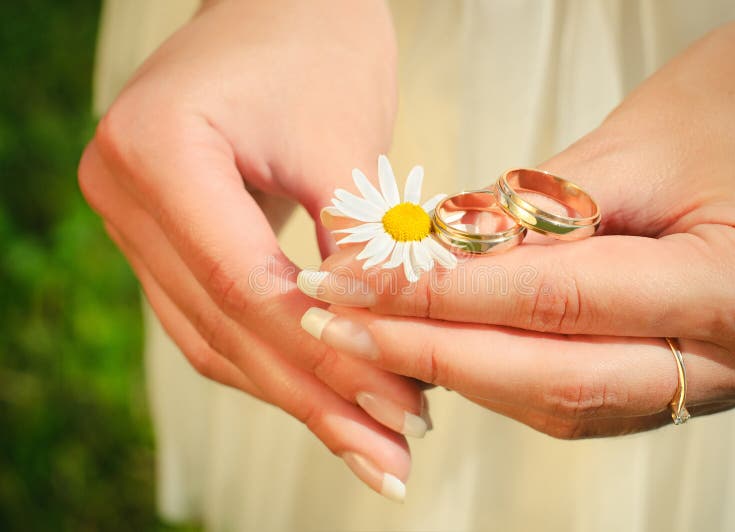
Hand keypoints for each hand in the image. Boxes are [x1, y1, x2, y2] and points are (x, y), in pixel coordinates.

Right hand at [79, 0, 424, 499]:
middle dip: (314, 398)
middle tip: (387, 459)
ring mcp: (130, 217)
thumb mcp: (348, 143)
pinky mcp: (159, 233)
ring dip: (292, 393)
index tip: (397, 413)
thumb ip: (360, 248)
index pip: (246, 287)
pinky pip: (209, 316)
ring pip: (210, 336)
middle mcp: (121, 190)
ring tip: (366, 443)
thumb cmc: (318, 44)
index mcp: (159, 152)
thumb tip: (389, 351)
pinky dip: (268, 359)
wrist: (281, 2)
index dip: (326, 361)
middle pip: (224, 326)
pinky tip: (322, 396)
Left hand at [297, 2, 734, 437]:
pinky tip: (452, 354)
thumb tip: (437, 253)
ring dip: (463, 375)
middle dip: (431, 353)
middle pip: (552, 377)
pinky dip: (510, 377)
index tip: (356, 281)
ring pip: (565, 403)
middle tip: (339, 327)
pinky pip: (588, 397)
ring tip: (378, 340)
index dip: (442, 295)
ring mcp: (723, 380)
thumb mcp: (644, 140)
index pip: (552, 300)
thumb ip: (538, 211)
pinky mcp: (697, 377)